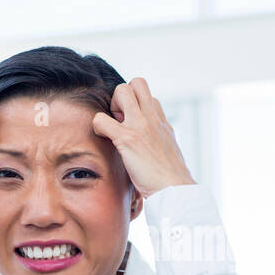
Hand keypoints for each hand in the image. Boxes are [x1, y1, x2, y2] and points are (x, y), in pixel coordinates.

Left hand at [91, 77, 195, 198]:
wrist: (176, 191)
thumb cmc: (171, 182)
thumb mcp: (169, 156)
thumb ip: (160, 144)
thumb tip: (151, 150)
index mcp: (163, 124)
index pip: (150, 98)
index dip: (137, 107)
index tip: (132, 125)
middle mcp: (153, 120)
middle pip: (138, 83)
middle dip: (123, 97)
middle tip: (119, 120)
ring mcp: (141, 126)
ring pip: (122, 90)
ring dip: (111, 106)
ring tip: (112, 128)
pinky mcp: (128, 139)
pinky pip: (101, 119)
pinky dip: (97, 127)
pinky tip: (103, 140)